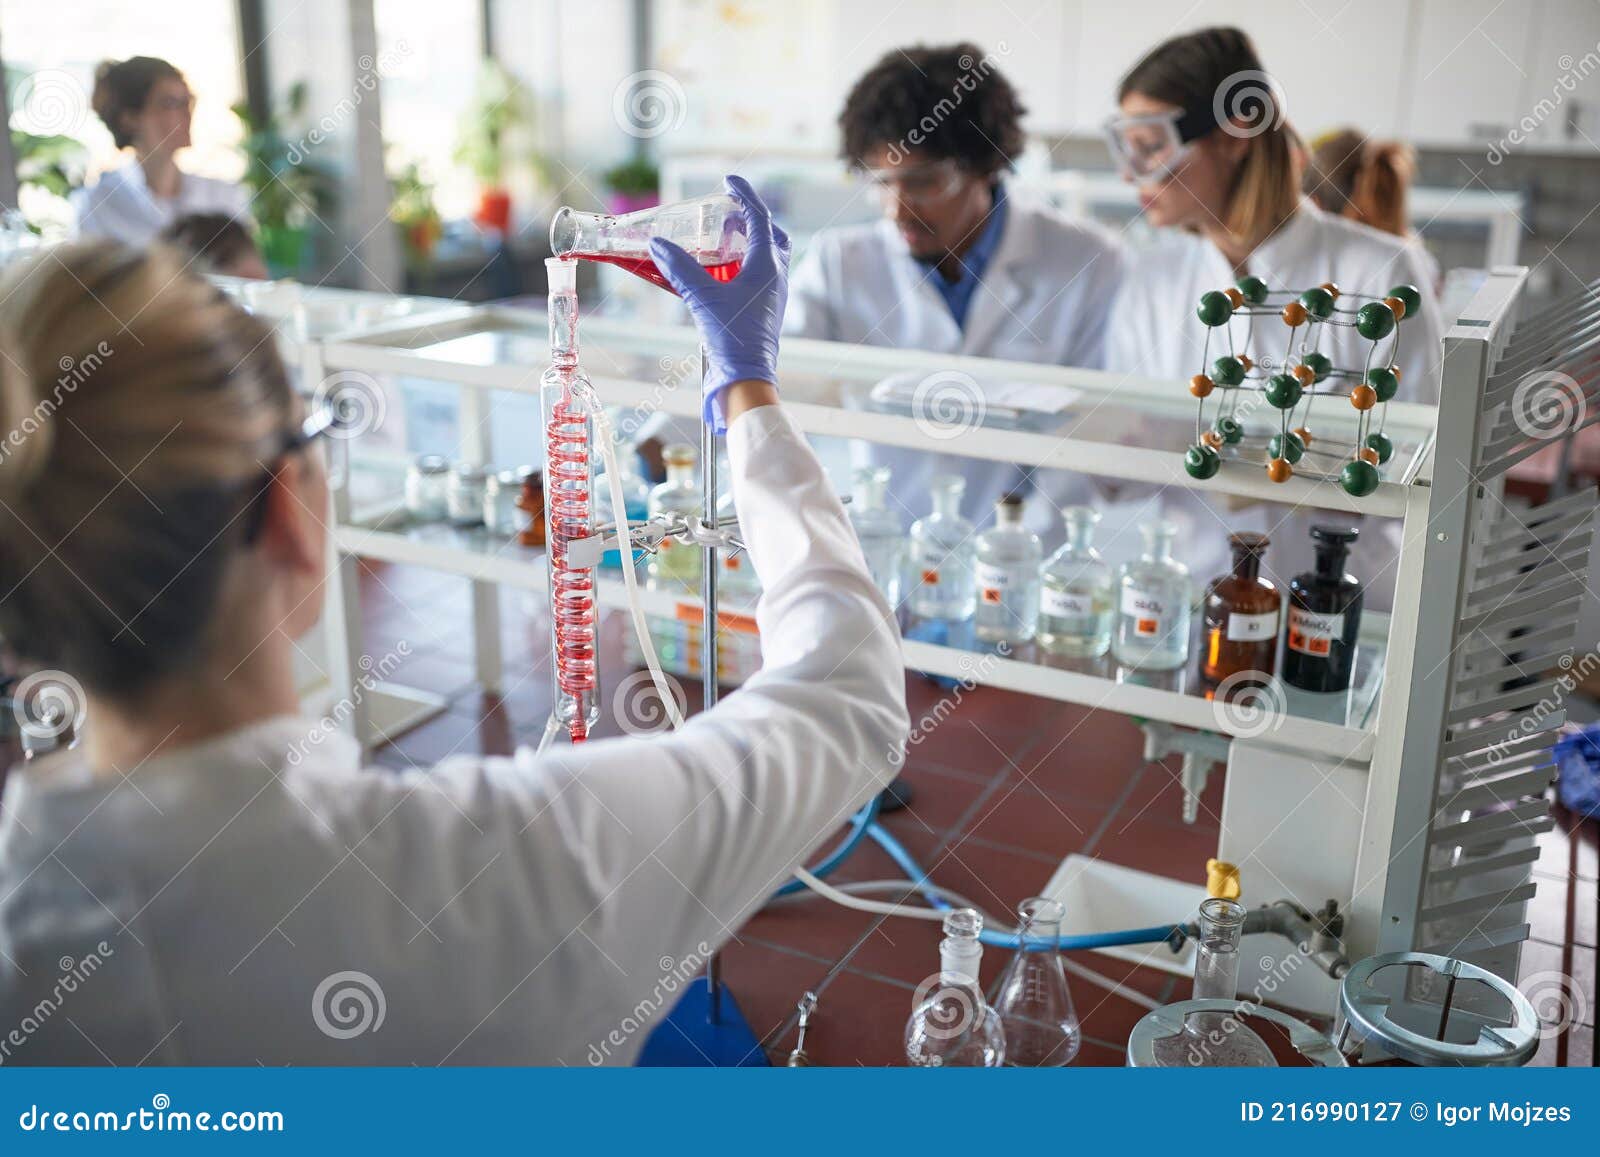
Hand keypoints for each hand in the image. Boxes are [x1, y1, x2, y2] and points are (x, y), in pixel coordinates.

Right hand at [649, 174, 789, 432]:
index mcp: (767, 266)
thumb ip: (679, 268)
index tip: (729, 179)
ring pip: (768, 255)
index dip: (744, 194)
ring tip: (723, 238)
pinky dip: (745, 264)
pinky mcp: (767, 309)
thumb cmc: (732, 338)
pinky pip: (761, 275)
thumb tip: (658, 243)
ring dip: (749, 241)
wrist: (748, 379)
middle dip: (752, 219)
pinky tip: (723, 272)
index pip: (759, 217)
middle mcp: (777, 276)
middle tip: (728, 212)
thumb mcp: (701, 298)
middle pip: (771, 234)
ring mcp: (774, 293)